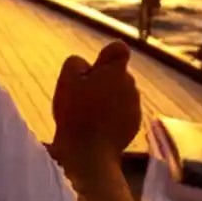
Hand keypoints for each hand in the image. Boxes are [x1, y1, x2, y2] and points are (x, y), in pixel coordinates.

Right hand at [51, 41, 140, 158]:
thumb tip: (85, 65)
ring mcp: (135, 106)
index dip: (106, 55)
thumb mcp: (66, 80)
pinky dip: (113, 116)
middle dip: (104, 80)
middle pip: (117, 74)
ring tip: (87, 114)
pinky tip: (96, 126)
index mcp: (116, 71)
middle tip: (83, 96)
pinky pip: (123, 112)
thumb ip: (76, 62)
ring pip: (120, 94)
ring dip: (108, 99)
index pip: (118, 49)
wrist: (89, 152)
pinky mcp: (135, 124)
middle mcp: (131, 85)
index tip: (94, 68)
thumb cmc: (76, 112)